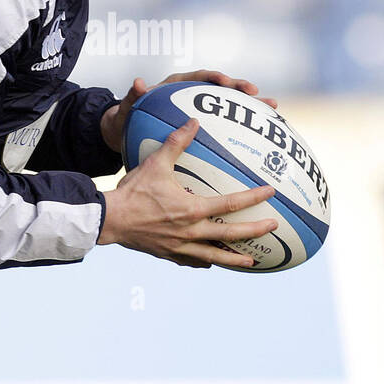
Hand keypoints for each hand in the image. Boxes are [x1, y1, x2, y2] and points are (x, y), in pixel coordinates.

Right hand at [98, 118, 278, 268]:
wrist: (110, 219)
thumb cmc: (133, 191)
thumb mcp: (155, 163)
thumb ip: (176, 142)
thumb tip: (193, 122)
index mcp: (192, 210)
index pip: (231, 203)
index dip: (253, 198)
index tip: (271, 192)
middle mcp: (191, 232)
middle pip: (230, 235)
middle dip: (254, 231)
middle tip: (273, 227)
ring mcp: (180, 247)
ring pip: (215, 256)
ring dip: (235, 258)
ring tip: (251, 261)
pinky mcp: (169, 255)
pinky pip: (192, 261)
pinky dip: (205, 261)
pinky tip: (211, 262)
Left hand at [100, 69, 277, 154]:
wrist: (124, 132)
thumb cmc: (125, 119)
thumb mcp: (126, 110)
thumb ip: (133, 96)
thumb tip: (138, 82)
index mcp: (177, 84)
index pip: (201, 77)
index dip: (216, 78)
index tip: (227, 82)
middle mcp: (191, 95)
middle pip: (222, 88)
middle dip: (241, 90)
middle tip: (259, 95)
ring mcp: (200, 109)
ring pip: (229, 106)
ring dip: (249, 107)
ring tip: (273, 110)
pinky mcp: (203, 125)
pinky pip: (225, 125)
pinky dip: (241, 129)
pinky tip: (260, 138)